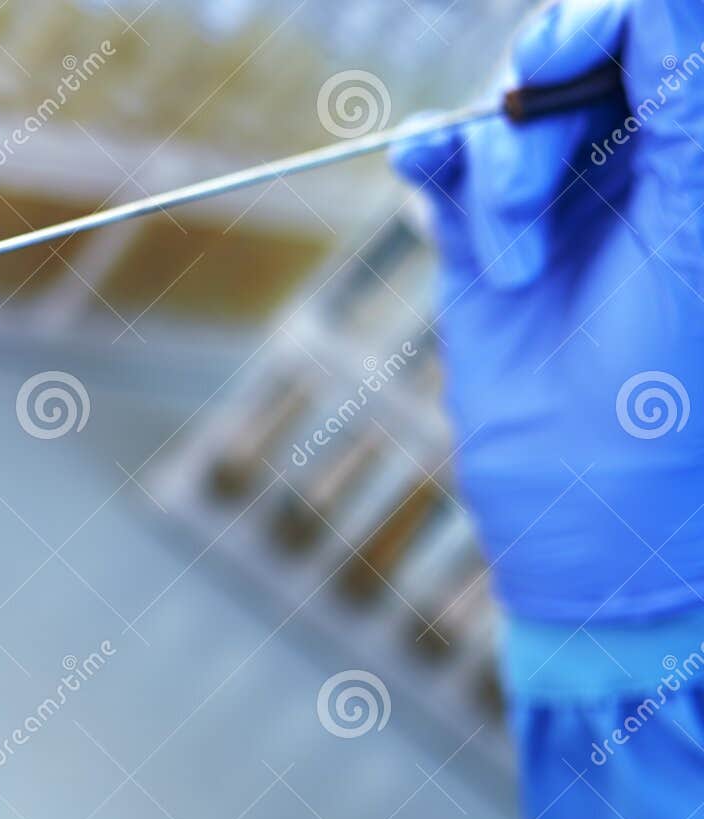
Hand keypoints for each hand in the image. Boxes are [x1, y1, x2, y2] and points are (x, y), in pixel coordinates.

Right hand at [391, 0, 703, 621]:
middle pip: (572, 59)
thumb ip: (684, 88)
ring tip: (516, 259)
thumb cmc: (669, 372)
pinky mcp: (479, 238)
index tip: (567, 58)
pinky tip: (420, 163)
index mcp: (695, 152)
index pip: (656, 32)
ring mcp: (553, 197)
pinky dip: (430, 152)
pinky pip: (444, 159)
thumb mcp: (692, 213)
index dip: (606, 23)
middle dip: (543, 101)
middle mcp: (634, 161)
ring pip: (503, 114)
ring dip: (498, 171)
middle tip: (533, 111)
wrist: (584, 494)